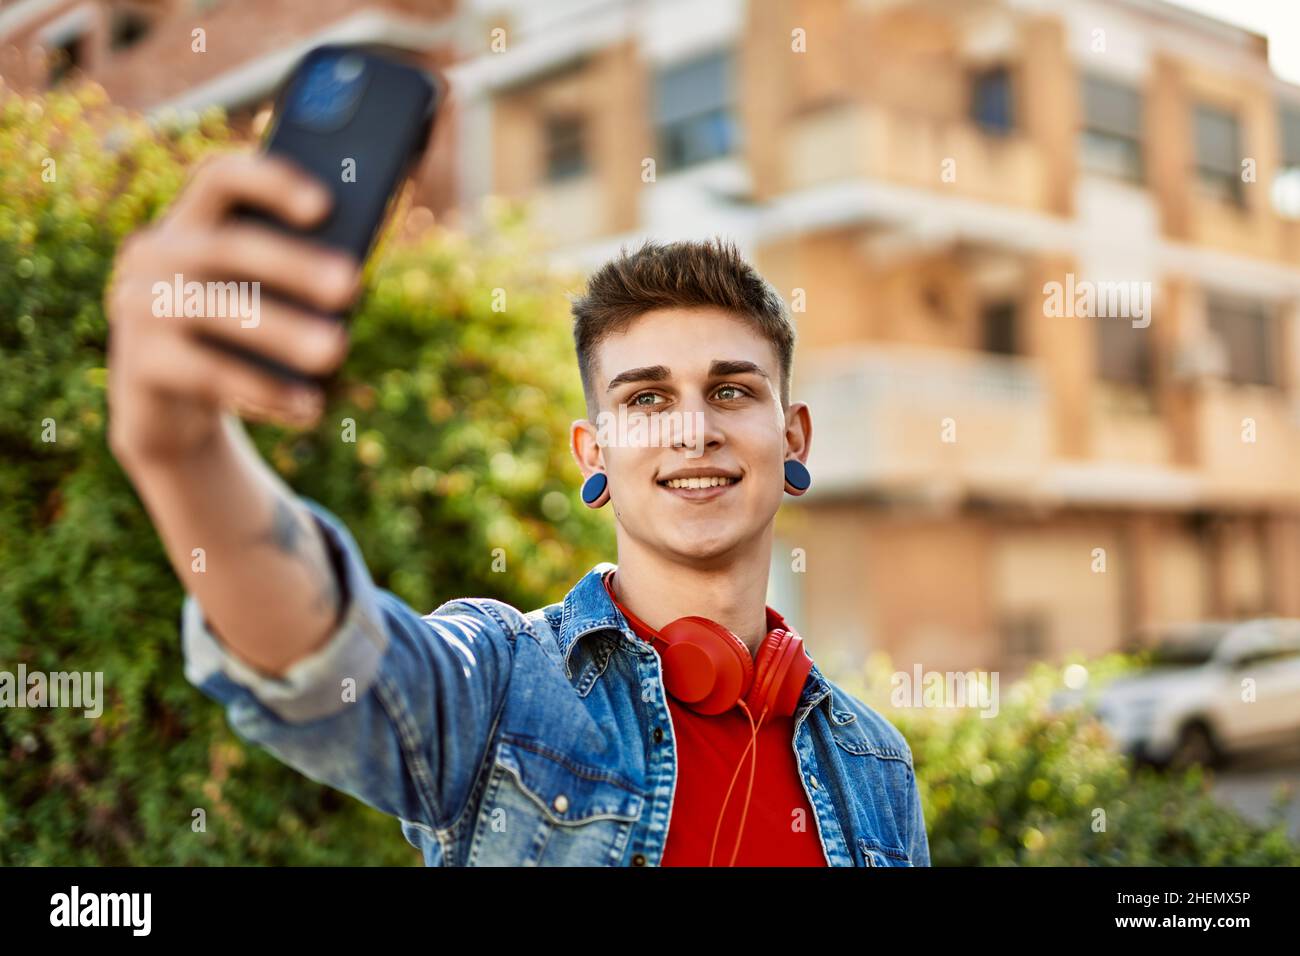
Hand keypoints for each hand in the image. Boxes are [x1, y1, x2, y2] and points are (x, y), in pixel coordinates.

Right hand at [106, 151, 360, 464]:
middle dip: (293, 264)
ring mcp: (137, 307)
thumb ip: (293, 275)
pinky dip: (265, 391)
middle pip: (226, 247)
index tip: (323, 205)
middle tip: (351, 285)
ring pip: (217, 311)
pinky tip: (309, 407)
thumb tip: (349, 275)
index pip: (220, 179)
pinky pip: (208, 374)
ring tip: (336, 352)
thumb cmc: (234, 338)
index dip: (269, 183)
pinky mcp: (139, 365)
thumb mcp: (259, 298)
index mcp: (189, 222)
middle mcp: (153, 254)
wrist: (172, 411)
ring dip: (283, 331)